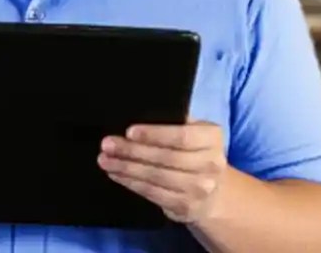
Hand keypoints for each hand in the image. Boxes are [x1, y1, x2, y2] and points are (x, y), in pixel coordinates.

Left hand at [97, 120, 227, 223]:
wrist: (216, 194)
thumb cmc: (195, 152)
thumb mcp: (194, 131)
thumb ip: (173, 122)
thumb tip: (136, 114)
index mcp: (212, 138)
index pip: (182, 136)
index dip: (154, 134)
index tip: (129, 131)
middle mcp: (211, 165)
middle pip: (166, 158)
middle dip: (132, 151)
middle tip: (107, 144)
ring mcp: (200, 189)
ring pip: (156, 177)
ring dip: (126, 168)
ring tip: (104, 159)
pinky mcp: (185, 207)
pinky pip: (153, 193)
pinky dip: (130, 183)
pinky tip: (115, 174)